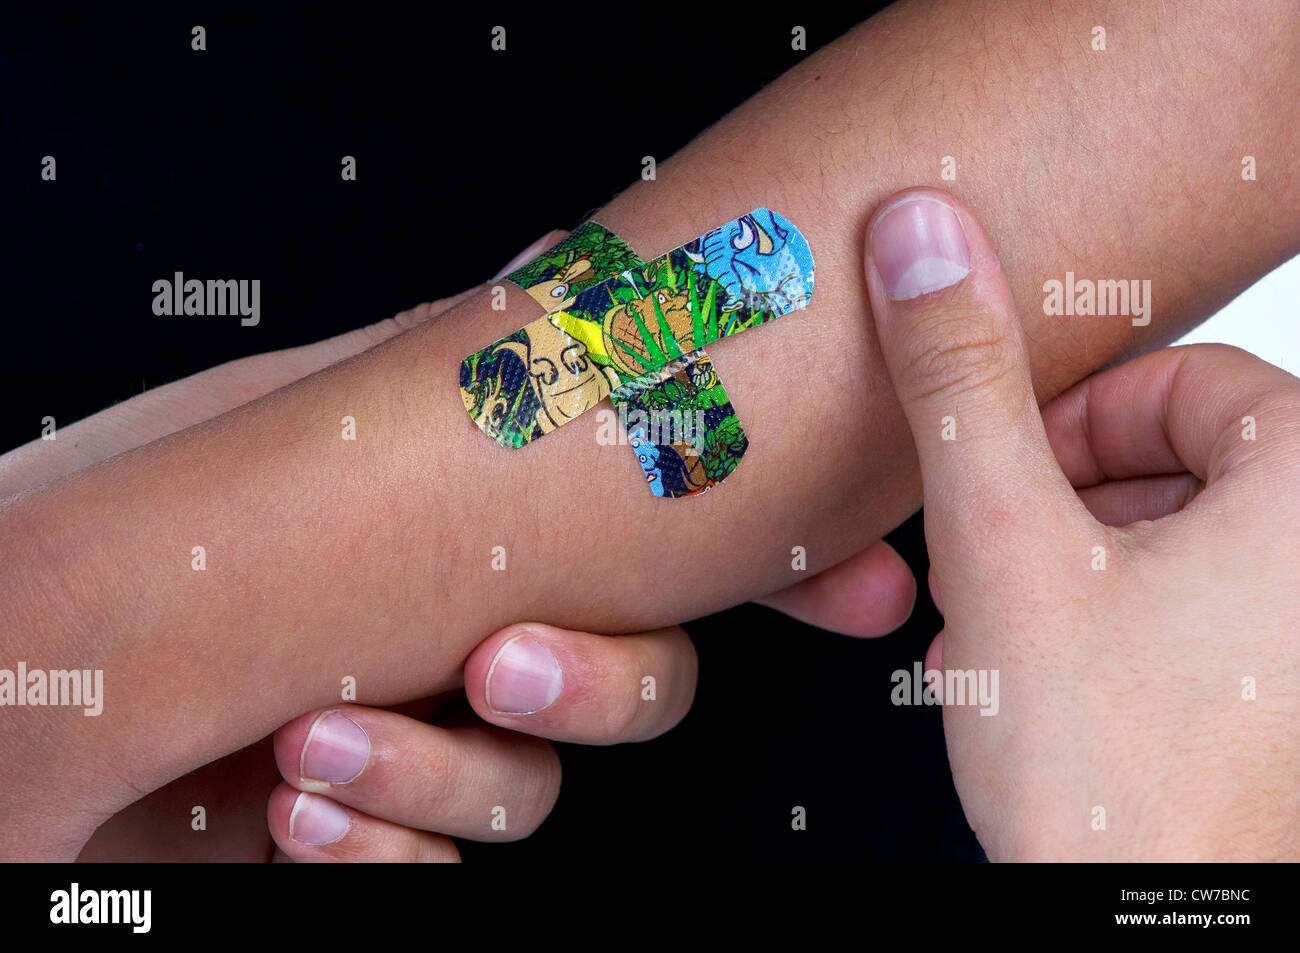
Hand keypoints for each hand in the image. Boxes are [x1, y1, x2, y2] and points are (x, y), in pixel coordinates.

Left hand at [14, 237, 911, 860]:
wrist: (0, 674)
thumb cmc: (136, 520)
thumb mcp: (322, 416)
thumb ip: (474, 370)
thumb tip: (599, 290)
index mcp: (481, 514)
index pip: (664, 536)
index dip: (778, 570)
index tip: (871, 590)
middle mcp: (466, 614)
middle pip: (637, 679)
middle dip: (602, 687)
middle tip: (508, 665)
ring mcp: (422, 728)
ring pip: (534, 790)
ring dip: (438, 777)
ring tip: (323, 745)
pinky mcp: (369, 828)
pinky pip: (438, 863)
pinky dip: (381, 845)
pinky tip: (299, 811)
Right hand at [864, 187, 1299, 859]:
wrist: (1149, 937)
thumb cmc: (1117, 777)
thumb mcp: (1006, 546)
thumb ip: (961, 382)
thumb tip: (924, 242)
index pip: (1185, 381)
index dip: (1068, 426)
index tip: (1008, 478)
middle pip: (1178, 465)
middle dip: (1061, 510)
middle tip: (1001, 563)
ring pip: (1180, 546)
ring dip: (1075, 571)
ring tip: (1016, 633)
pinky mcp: (1285, 694)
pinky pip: (1202, 619)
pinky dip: (1119, 629)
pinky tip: (1054, 682)